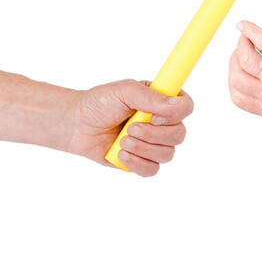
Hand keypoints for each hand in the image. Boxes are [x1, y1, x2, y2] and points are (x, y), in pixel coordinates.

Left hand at [63, 79, 193, 176]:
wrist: (75, 124)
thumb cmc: (99, 104)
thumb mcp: (124, 91)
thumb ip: (151, 97)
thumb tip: (178, 106)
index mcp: (159, 101)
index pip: (186, 107)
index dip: (176, 114)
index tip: (154, 115)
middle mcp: (160, 123)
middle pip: (179, 134)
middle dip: (154, 134)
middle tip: (130, 128)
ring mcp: (151, 143)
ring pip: (167, 154)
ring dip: (143, 148)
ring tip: (122, 140)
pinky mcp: (140, 161)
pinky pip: (152, 169)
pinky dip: (137, 163)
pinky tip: (121, 154)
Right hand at [227, 20, 261, 121]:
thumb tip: (245, 78)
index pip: (237, 97)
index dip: (234, 80)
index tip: (240, 68)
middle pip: (236, 79)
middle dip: (234, 62)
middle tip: (243, 50)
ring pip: (244, 59)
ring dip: (243, 45)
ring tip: (250, 39)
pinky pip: (260, 41)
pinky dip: (250, 31)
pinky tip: (244, 26)